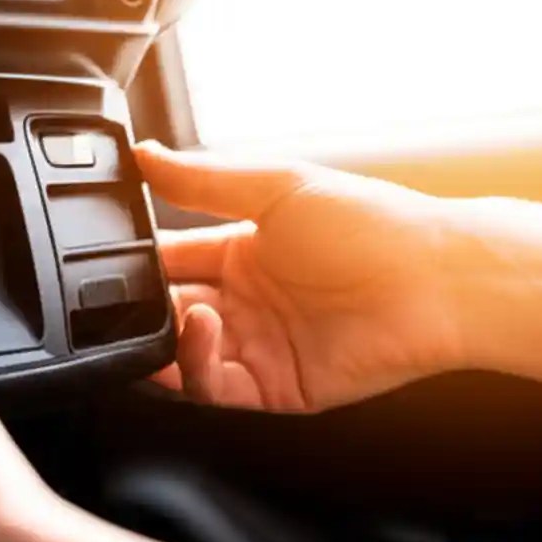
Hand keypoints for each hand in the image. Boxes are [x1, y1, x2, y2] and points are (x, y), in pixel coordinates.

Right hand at [135, 142, 466, 411]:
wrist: (435, 282)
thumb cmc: (371, 225)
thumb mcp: (276, 185)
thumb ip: (201, 179)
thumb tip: (144, 153)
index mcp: (245, 248)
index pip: (173, 257)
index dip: (139, 258)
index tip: (107, 254)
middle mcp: (248, 300)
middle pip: (171, 310)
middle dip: (142, 305)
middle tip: (121, 294)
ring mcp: (260, 346)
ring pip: (182, 355)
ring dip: (163, 337)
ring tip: (172, 312)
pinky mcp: (274, 387)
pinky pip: (212, 386)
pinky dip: (192, 367)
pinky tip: (199, 332)